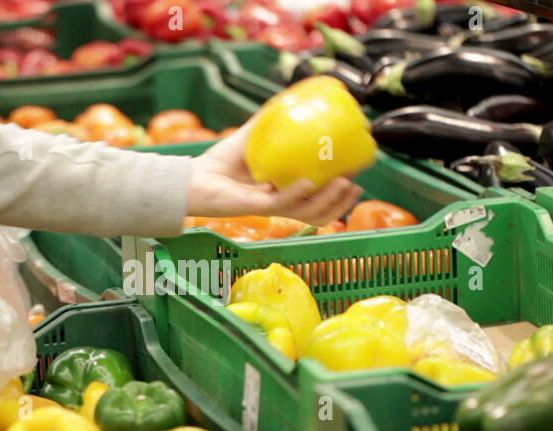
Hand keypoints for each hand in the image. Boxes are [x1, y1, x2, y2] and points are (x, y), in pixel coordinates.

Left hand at [187, 119, 361, 225]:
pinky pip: (283, 203)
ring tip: (345, 184)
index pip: (320, 197)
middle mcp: (281, 203)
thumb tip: (293, 94)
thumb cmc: (221, 162)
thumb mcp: (252, 136)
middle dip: (342, 201)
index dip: (341, 191)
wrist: (194, 178)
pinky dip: (298, 193)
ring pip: (309, 213)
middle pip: (320, 211)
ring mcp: (271, 207)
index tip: (358, 171)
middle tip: (356, 182)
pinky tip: (309, 181)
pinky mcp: (256, 208)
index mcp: (285, 191)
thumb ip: (271, 119)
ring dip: (330, 202)